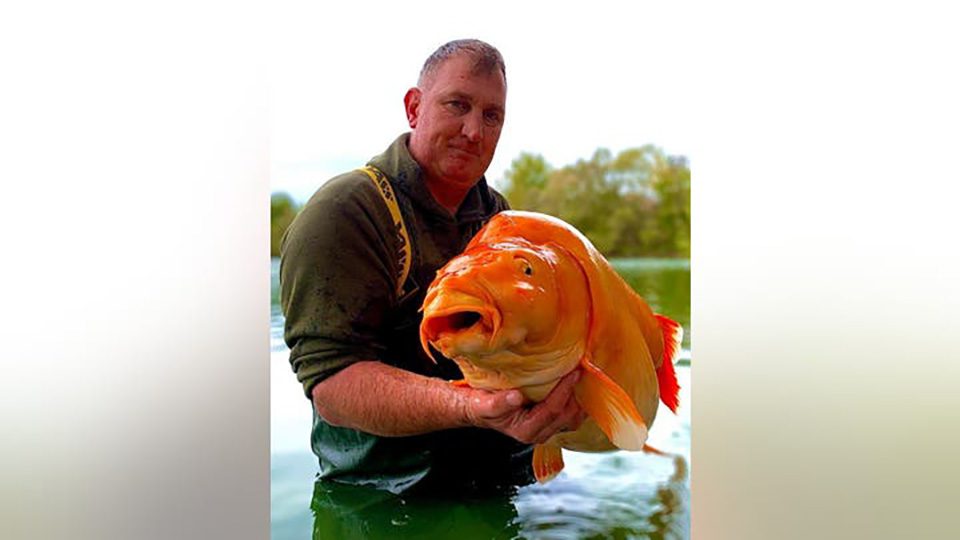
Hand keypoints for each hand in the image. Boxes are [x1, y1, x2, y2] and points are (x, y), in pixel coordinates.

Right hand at [461, 370, 587, 444]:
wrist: (479, 410)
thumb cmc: (482, 406)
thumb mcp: (484, 404)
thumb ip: (499, 403)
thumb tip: (516, 396)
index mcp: (526, 431)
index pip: (552, 410)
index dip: (564, 391)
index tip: (573, 373)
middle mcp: (539, 434)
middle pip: (567, 417)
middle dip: (576, 395)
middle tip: (582, 372)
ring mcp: (546, 430)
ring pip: (572, 419)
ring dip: (580, 400)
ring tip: (584, 379)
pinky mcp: (550, 423)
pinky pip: (570, 416)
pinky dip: (577, 401)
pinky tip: (578, 386)